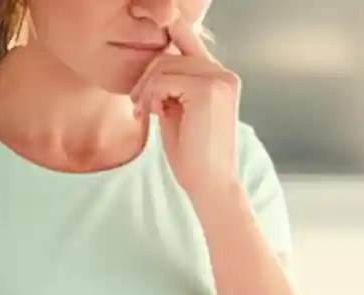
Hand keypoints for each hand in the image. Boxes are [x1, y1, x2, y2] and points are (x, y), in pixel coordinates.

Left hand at [130, 21, 240, 197]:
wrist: (210, 185)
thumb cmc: (193, 154)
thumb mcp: (178, 109)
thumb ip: (172, 83)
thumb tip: (151, 61)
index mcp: (222, 78)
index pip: (185, 42)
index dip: (160, 56)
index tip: (146, 88)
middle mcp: (225, 74)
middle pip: (169, 55)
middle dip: (145, 79)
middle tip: (137, 107)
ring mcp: (220, 80)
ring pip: (164, 64)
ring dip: (145, 89)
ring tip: (144, 113)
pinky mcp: (208, 90)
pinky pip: (163, 80)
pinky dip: (150, 97)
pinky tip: (155, 116)